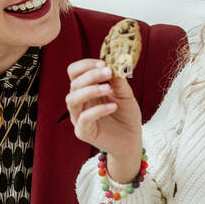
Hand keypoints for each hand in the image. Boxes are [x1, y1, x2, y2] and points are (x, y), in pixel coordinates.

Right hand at [65, 59, 142, 177]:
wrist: (131, 139)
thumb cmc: (126, 116)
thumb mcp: (125, 94)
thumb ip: (118, 81)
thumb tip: (114, 64)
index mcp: (86, 89)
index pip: (75, 72)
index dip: (86, 65)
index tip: (104, 64)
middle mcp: (79, 102)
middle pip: (74, 84)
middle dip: (91, 75)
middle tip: (108, 72)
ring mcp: (78, 117)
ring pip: (72, 100)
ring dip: (90, 90)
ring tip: (108, 89)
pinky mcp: (83, 132)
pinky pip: (83, 119)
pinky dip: (98, 110)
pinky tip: (113, 106)